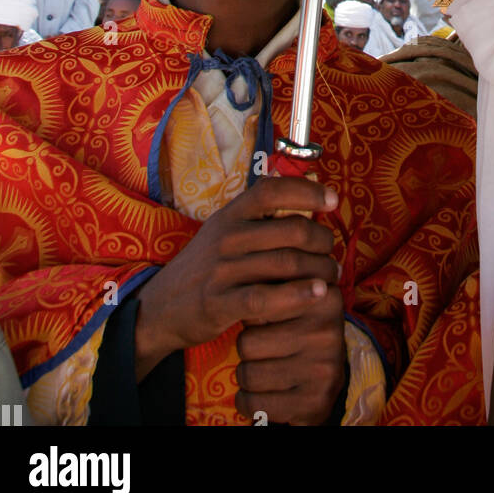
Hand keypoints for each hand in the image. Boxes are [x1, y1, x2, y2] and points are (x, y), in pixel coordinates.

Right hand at [134, 176, 340, 383]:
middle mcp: (226, 237)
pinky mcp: (218, 304)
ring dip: (319, 270)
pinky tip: (318, 294)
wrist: (161, 307)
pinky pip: (266, 298)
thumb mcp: (225, 230)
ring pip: (285, 263)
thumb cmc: (206, 266)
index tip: (333, 200)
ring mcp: (221, 270)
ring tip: (331, 276)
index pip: (272, 190)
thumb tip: (309, 185)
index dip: (307, 191)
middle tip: (332, 252)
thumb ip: (260, 214)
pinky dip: (298, 295)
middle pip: (290, 230)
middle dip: (322, 240)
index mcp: (230, 214)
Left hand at [235, 282, 345, 425]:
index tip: (262, 320)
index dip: (251, 317)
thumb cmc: (296, 329)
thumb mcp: (290, 301)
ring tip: (263, 369)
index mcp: (324, 297)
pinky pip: (255, 404)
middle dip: (246, 349)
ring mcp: (323, 369)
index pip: (258, 305)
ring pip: (248, 375)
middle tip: (263, 349)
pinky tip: (262, 394)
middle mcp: (328, 332)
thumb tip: (248, 278)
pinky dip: (248, 402)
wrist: (325, 377)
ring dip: (246, 376)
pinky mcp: (315, 402)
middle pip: (246, 343)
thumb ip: (270, 286)